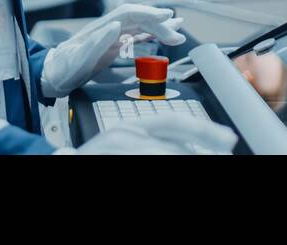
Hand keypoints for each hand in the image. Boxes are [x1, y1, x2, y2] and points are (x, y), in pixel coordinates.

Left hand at [40, 3, 184, 98]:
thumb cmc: (64, 68)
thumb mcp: (78, 58)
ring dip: (159, 26)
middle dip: (160, 24)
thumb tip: (115, 25)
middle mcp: (109, 28)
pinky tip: (162, 34)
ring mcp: (112, 35)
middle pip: (139, 19)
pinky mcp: (114, 44)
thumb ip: (96, 42)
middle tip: (178, 36)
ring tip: (179, 27)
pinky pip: (136, 35)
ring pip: (140, 25)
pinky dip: (151, 33)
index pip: (130, 14)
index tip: (166, 17)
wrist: (54, 74)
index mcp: (101, 28)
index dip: (149, 13)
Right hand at [55, 115, 237, 154]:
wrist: (57, 165)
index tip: (228, 139)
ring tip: (206, 161)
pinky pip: (145, 162)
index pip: (175, 122)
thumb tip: (189, 151)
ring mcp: (116, 148)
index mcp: (133, 126)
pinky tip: (174, 161)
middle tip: (223, 155)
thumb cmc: (98, 161)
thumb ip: (155, 147)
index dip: (205, 130)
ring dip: (186, 158)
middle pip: (173, 139)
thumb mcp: (128, 147)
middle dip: (202, 147)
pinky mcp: (107, 159)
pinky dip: (162, 161)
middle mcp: (125, 134)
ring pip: (163, 153)